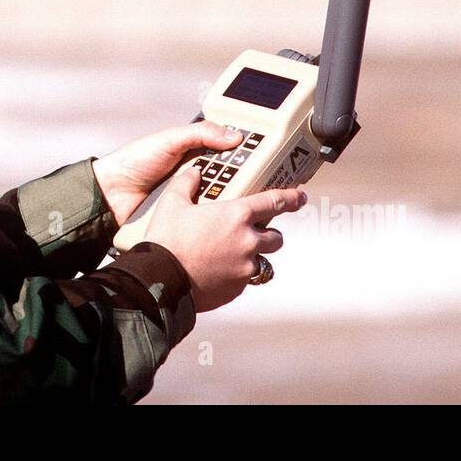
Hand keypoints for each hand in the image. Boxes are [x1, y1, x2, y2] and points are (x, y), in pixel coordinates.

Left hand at [91, 120, 246, 225]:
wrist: (111, 194)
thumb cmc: (135, 162)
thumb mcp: (169, 140)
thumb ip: (200, 133)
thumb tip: (233, 136)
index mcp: (195, 153)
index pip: (229, 152)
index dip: (247, 155)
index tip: (268, 158)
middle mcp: (197, 175)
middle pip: (231, 178)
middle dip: (244, 181)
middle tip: (261, 184)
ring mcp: (193, 198)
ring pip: (223, 200)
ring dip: (232, 201)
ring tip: (247, 202)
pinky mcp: (187, 218)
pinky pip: (208, 218)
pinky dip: (217, 218)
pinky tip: (229, 221)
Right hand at [141, 164, 304, 310]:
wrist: (160, 280)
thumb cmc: (166, 240)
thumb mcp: (172, 203)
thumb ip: (186, 183)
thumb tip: (193, 172)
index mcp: (236, 215)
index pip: (274, 202)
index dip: (291, 198)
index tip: (300, 197)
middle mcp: (247, 240)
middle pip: (276, 237)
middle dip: (270, 234)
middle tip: (253, 234)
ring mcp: (245, 266)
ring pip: (263, 261)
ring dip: (255, 256)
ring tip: (233, 256)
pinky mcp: (237, 288)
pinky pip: (246, 279)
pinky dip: (237, 274)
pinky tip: (217, 271)